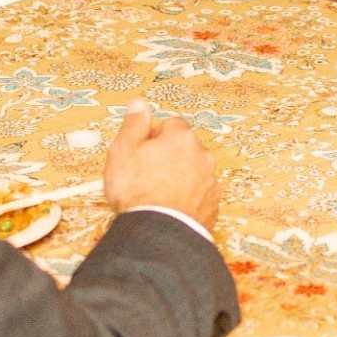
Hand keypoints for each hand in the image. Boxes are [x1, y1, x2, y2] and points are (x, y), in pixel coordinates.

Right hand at [101, 105, 219, 238]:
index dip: (152, 137)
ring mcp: (210, 181)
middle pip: (183, 148)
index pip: (169, 125)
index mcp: (181, 137)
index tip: (140, 152)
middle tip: (145, 174)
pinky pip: (198, 194)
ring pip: (192, 171)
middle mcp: (202, 156)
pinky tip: (169, 207)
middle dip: (167, 157)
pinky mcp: (212, 205)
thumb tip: (139, 103)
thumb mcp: (123, 150)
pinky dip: (187, 198)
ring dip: (178, 177)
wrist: (158, 232)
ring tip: (156, 194)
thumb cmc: (137, 191)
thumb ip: (134, 124)